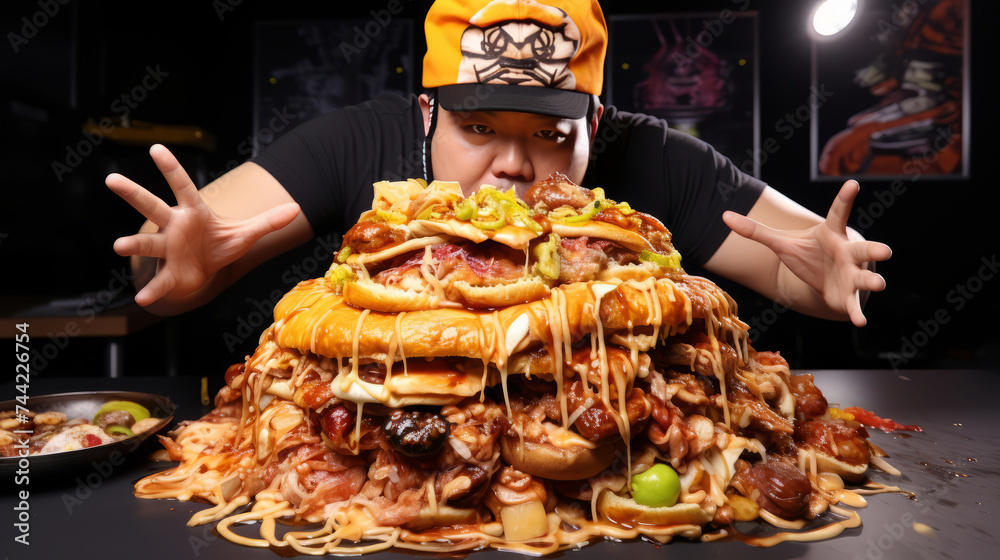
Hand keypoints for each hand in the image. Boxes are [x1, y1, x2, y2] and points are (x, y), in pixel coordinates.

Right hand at [106, 144, 299, 306]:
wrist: (206, 272)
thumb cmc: (220, 244)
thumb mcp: (247, 233)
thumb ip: (269, 221)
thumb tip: (297, 208)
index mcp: (192, 211)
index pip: (182, 185)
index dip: (170, 167)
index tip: (155, 148)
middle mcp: (174, 226)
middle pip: (152, 206)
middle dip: (133, 193)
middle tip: (111, 179)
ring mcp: (168, 249)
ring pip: (147, 244)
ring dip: (133, 245)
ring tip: (118, 246)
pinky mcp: (170, 272)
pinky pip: (161, 281)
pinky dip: (153, 290)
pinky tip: (145, 299)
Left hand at [722, 180, 890, 326]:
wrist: (826, 280)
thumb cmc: (807, 255)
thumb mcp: (780, 243)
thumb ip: (755, 231)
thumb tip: (724, 216)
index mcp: (831, 234)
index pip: (838, 214)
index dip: (845, 199)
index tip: (853, 183)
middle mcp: (847, 252)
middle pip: (863, 248)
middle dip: (875, 249)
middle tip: (885, 250)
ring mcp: (852, 274)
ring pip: (866, 277)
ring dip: (872, 281)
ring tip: (879, 284)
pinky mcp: (848, 295)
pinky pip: (854, 304)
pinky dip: (856, 313)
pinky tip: (859, 322)